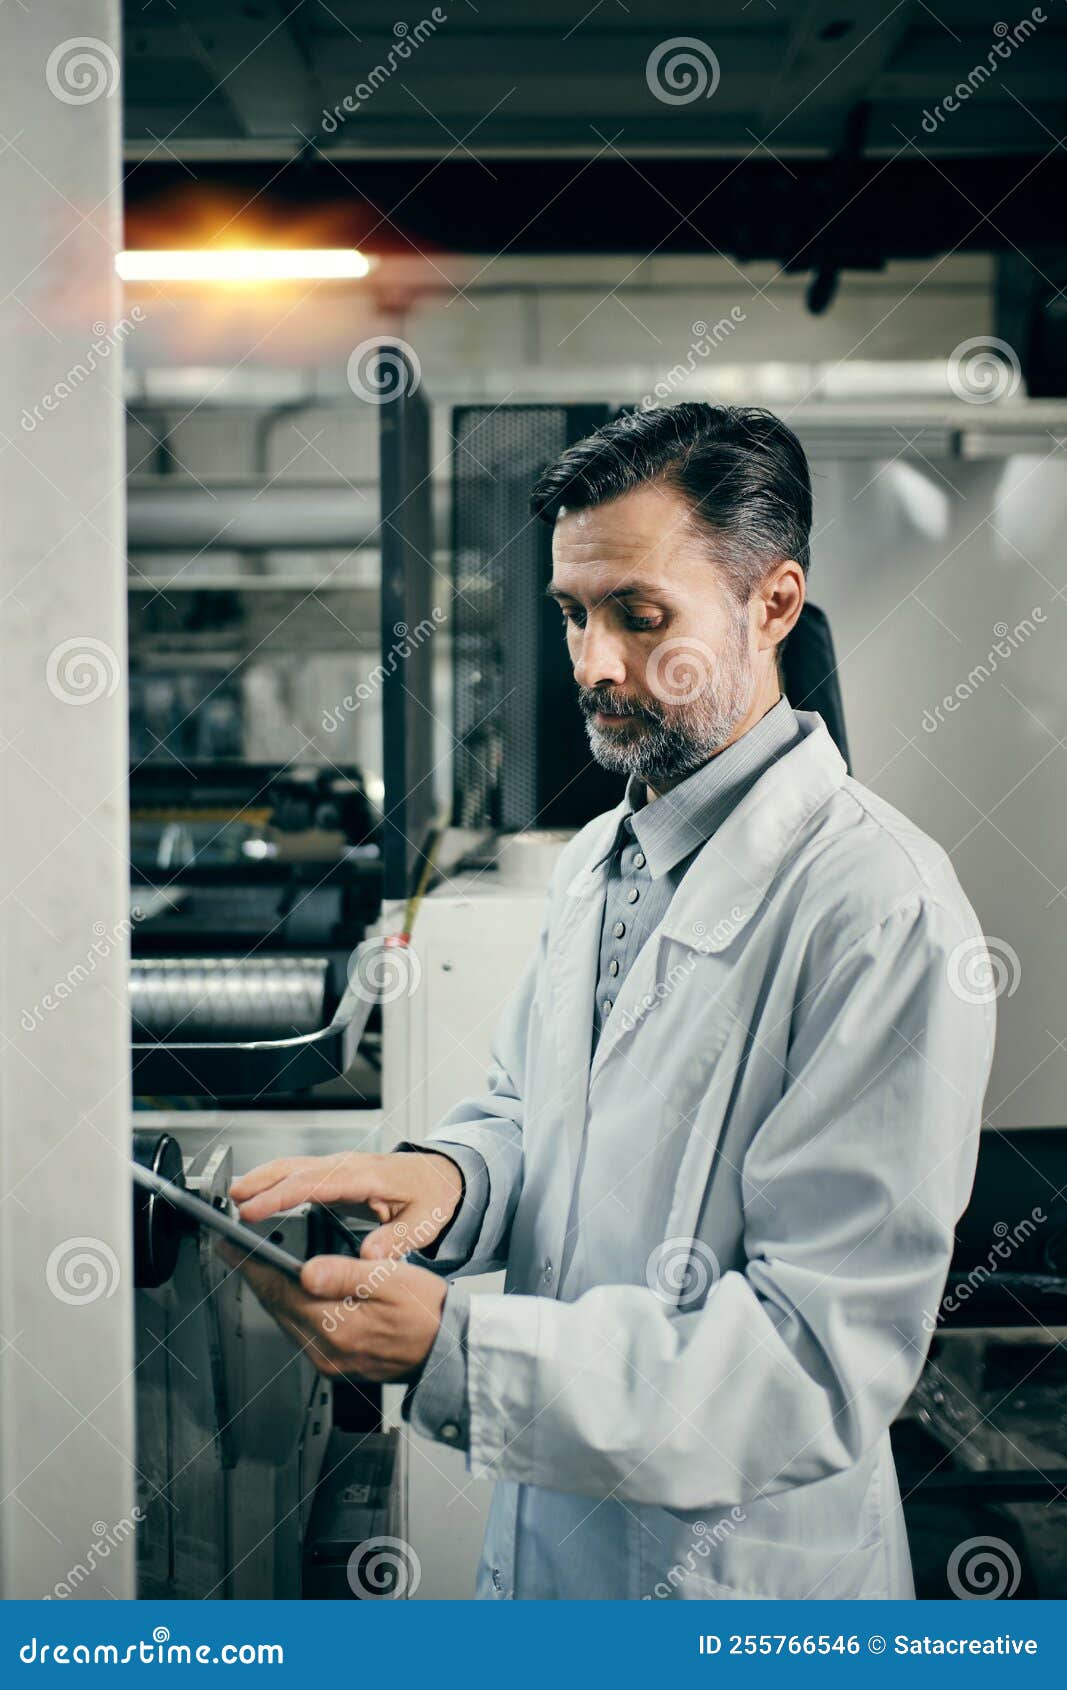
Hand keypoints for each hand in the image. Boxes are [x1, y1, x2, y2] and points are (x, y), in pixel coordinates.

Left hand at [216, 1242, 446, 1382]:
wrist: (447, 1351)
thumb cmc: (426, 1313)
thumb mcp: (393, 1280)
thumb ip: (347, 1275)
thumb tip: (306, 1270)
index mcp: (337, 1327)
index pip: (280, 1290)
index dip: (251, 1265)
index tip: (230, 1245)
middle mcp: (325, 1350)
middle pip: (276, 1306)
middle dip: (254, 1276)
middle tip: (235, 1249)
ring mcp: (328, 1360)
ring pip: (284, 1320)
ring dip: (270, 1292)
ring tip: (257, 1264)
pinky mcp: (333, 1363)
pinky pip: (299, 1332)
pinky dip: (289, 1308)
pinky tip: (291, 1291)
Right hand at [229, 1149, 462, 1260]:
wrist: (441, 1175)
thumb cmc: (432, 1195)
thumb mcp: (424, 1221)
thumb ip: (397, 1239)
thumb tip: (369, 1257)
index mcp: (366, 1176)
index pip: (314, 1183)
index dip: (280, 1196)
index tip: (255, 1210)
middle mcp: (349, 1166)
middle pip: (295, 1168)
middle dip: (261, 1182)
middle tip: (233, 1200)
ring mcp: (340, 1166)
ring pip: (293, 1166)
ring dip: (263, 1177)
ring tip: (235, 1195)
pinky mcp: (336, 1172)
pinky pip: (300, 1171)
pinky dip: (275, 1179)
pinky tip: (259, 1193)